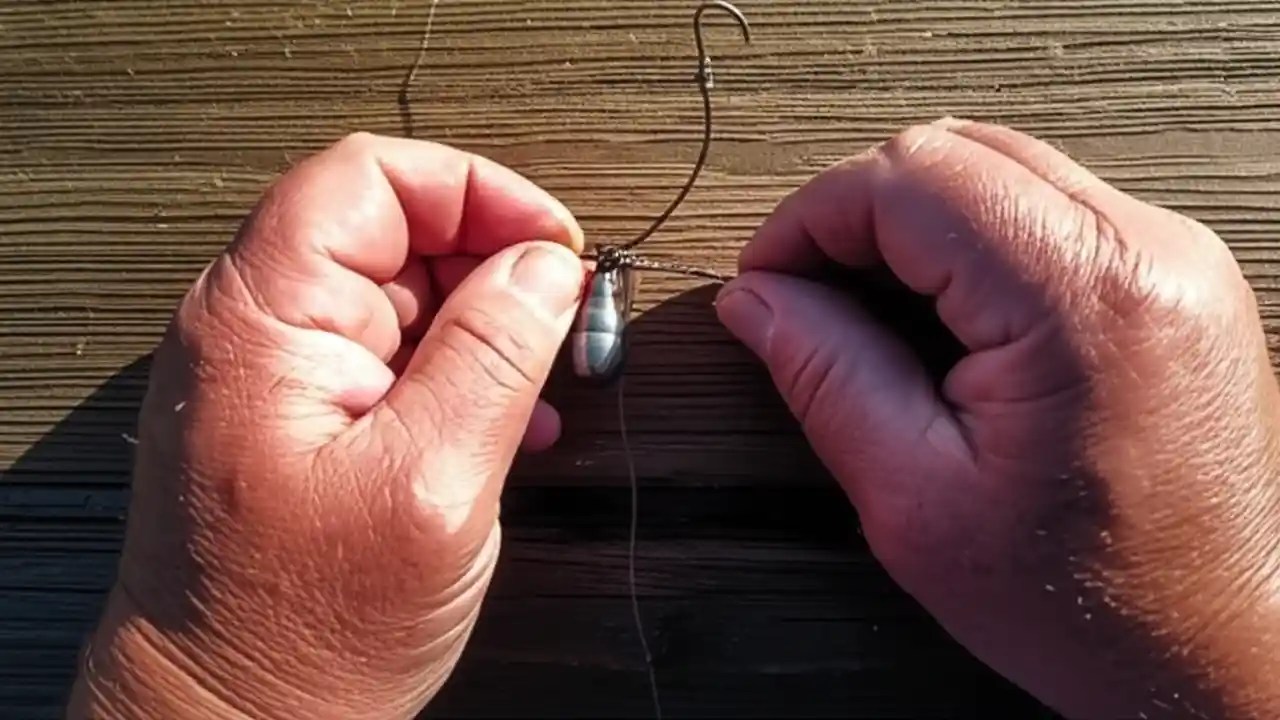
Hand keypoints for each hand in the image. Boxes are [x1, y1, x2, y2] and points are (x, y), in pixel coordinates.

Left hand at [67, 133, 584, 718]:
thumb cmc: (300, 635)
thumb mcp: (431, 484)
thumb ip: (494, 356)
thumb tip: (547, 264)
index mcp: (263, 320)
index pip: (371, 179)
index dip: (476, 192)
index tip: (553, 242)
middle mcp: (255, 332)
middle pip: (390, 232)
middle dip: (493, 265)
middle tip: (565, 323)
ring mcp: (275, 377)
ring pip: (401, 298)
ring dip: (485, 328)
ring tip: (546, 385)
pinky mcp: (300, 421)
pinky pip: (391, 360)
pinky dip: (459, 376)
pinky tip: (509, 424)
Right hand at [716, 118, 1279, 718]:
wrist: (1217, 651)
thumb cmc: (1087, 606)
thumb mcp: (916, 502)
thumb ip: (826, 375)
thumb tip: (757, 297)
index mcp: (1085, 300)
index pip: (910, 180)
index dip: (810, 219)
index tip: (765, 280)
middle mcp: (1150, 251)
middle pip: (955, 152)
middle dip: (855, 211)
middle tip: (804, 293)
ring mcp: (1176, 257)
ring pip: (999, 167)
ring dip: (911, 222)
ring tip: (865, 310)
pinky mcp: (1175, 279)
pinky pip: (1046, 207)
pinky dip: (969, 240)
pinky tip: (940, 316)